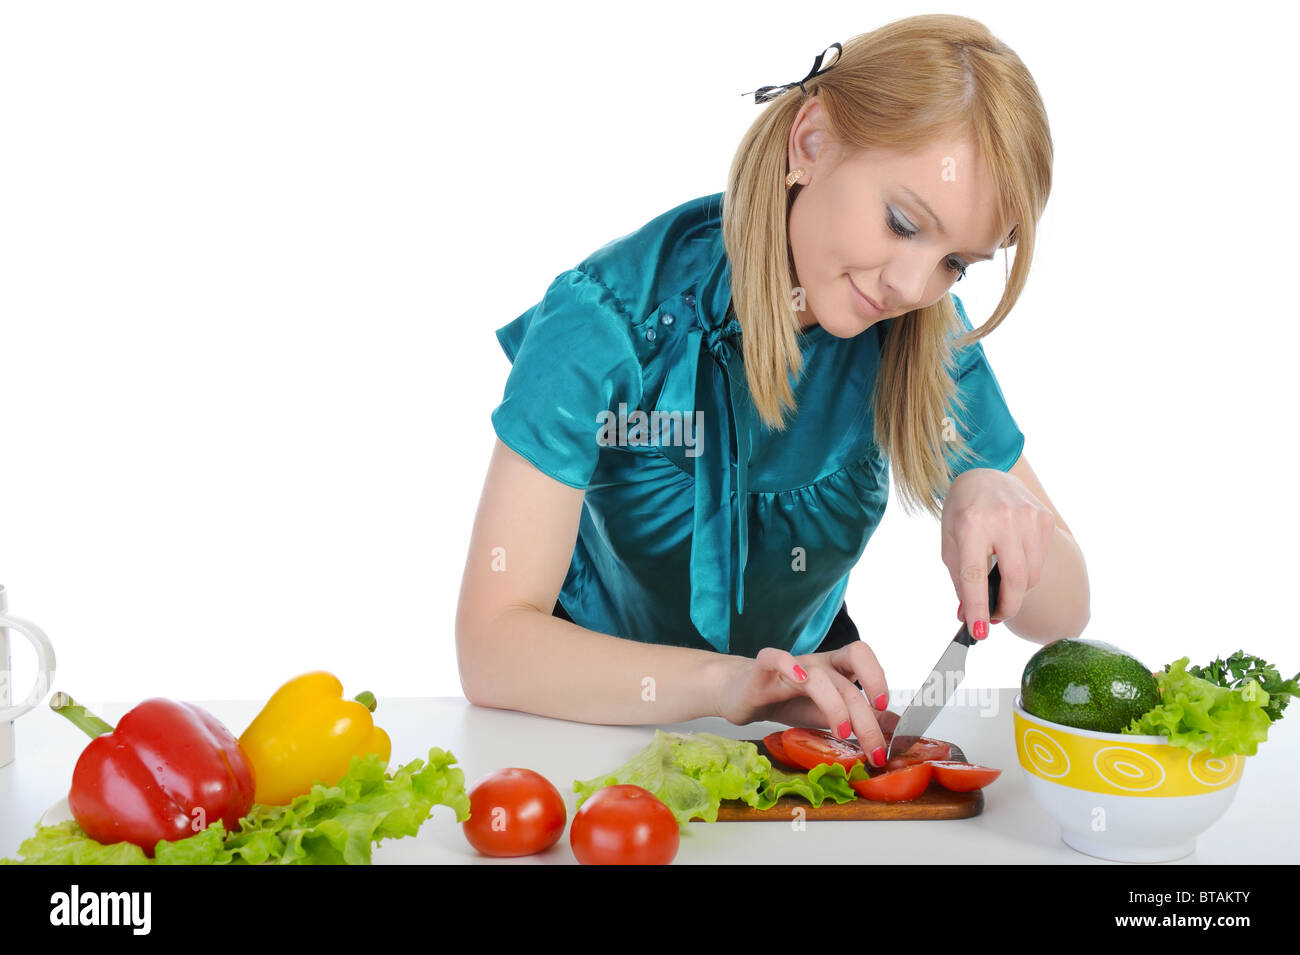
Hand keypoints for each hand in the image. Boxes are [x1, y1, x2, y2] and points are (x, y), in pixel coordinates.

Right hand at [714, 644, 900, 766]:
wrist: (740, 694)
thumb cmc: (786, 701)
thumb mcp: (829, 713)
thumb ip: (860, 717)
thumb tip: (897, 728)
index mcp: (833, 669)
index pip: (860, 655)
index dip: (876, 675)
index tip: (884, 707)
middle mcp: (814, 663)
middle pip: (845, 681)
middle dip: (865, 717)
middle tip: (874, 749)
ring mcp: (788, 666)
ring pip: (816, 675)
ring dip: (835, 704)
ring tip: (842, 733)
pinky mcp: (761, 671)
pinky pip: (774, 657)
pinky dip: (787, 664)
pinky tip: (797, 679)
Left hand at [942, 467, 1056, 639]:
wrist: (985, 476)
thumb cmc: (962, 514)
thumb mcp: (950, 544)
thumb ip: (960, 581)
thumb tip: (970, 616)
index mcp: (971, 523)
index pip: (975, 575)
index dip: (978, 607)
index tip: (979, 631)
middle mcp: (1003, 518)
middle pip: (1014, 580)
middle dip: (1005, 608)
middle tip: (994, 618)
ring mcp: (1029, 517)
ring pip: (1031, 576)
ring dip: (1016, 591)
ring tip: (1000, 585)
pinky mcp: (1044, 518)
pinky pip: (1040, 562)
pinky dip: (1027, 572)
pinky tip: (1013, 561)